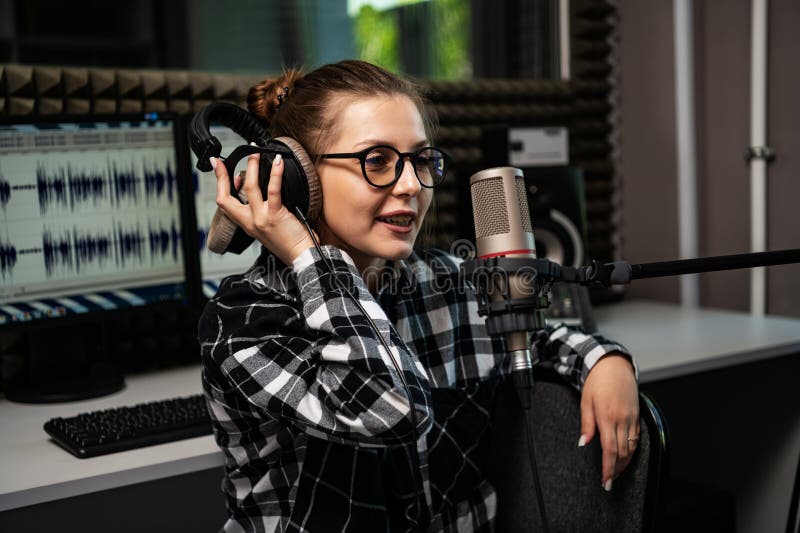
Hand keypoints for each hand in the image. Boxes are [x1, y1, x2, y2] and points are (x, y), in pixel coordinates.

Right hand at [212, 153, 315, 264]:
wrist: (301, 257)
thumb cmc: (290, 243)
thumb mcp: (268, 228)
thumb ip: (261, 210)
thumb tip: (258, 187)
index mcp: (247, 224)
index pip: (225, 204)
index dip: (219, 184)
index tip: (219, 168)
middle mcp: (250, 222)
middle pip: (226, 198)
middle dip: (222, 176)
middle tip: (224, 159)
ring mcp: (261, 218)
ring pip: (250, 188)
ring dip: (251, 166)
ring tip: (255, 152)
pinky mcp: (275, 215)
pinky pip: (273, 190)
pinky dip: (275, 174)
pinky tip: (278, 163)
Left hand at [579, 353, 638, 490]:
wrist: (614, 365)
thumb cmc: (597, 381)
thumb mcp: (585, 401)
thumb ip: (586, 424)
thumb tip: (584, 443)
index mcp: (607, 417)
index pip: (609, 450)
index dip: (608, 468)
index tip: (605, 481)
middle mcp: (622, 419)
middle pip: (622, 453)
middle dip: (616, 470)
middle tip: (609, 482)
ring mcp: (631, 418)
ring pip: (631, 448)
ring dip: (624, 463)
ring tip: (616, 473)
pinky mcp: (637, 416)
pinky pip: (636, 438)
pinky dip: (632, 451)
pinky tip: (626, 456)